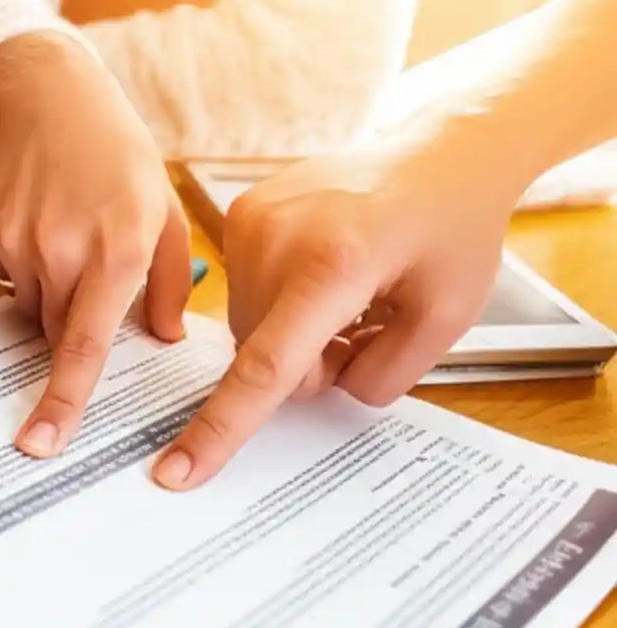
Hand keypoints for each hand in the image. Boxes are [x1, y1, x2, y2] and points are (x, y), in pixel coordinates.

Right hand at [0, 32, 192, 457]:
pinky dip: (15, 259)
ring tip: (62, 230)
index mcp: (117, 251)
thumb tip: (164, 339)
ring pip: (25, 305)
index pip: (86, 345)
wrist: (50, 96)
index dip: (64, 400)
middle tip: (87, 268)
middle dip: (70, 319)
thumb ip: (168, 284)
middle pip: (54, 330)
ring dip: (44, 288)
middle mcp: (61, 248)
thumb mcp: (164, 213)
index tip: (44, 441)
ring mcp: (13, 236)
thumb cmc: (119, 156)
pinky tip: (33, 216)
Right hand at [153, 147, 515, 488]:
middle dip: (308, 363)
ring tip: (347, 291)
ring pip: (248, 327)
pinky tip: (325, 270)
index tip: (177, 472)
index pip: (267, 366)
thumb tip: (314, 386)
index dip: (222, 429)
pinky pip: (245, 291)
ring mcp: (251, 218)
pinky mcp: (242, 212)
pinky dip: (281, 299)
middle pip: (260, 354)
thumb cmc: (450, 233)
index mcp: (334, 264)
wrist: (442, 155)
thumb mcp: (444, 320)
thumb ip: (379, 378)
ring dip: (293, 331)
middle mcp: (277, 236)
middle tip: (364, 325)